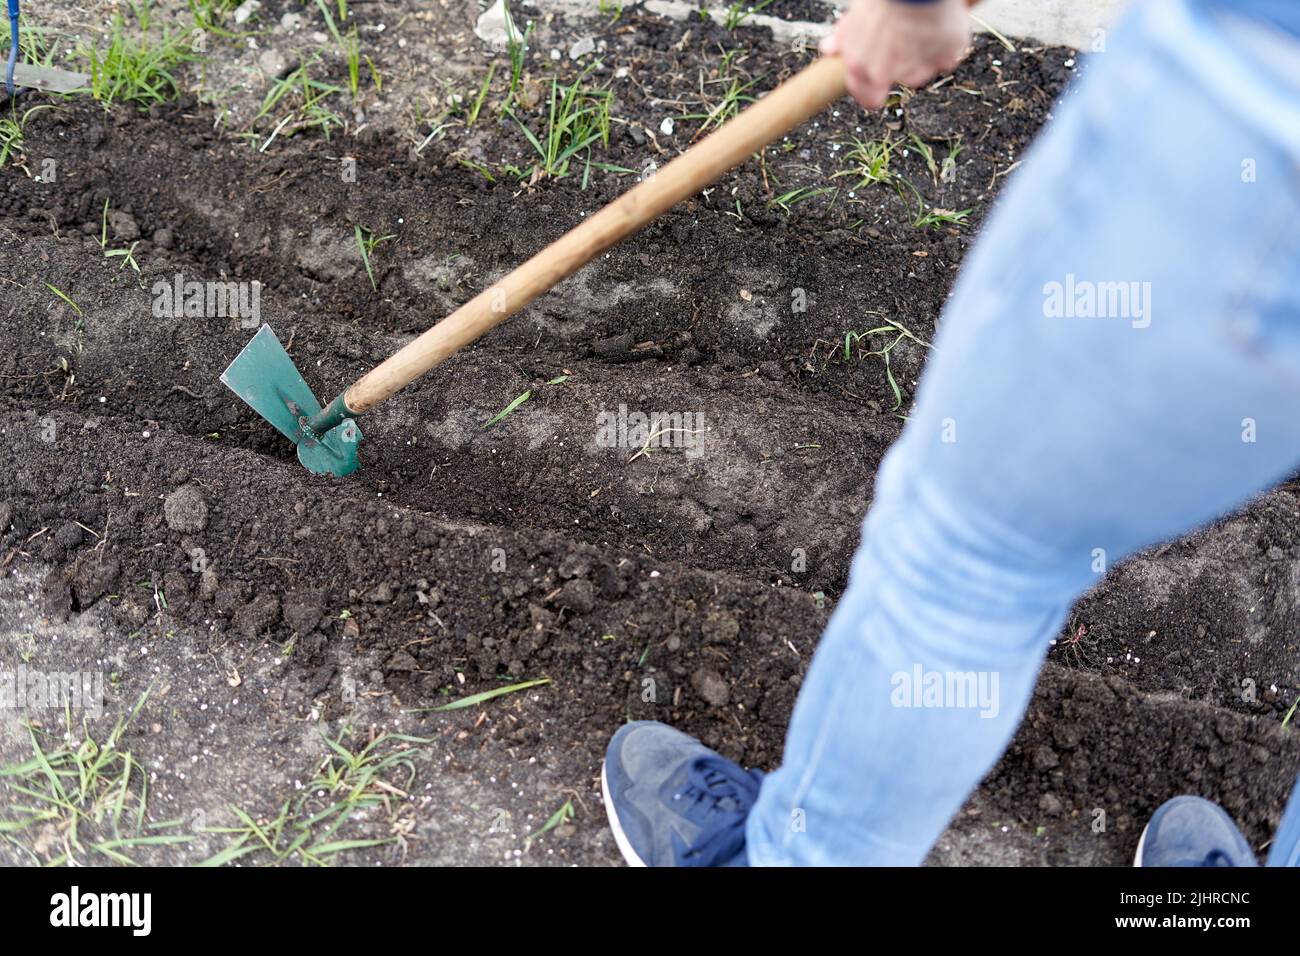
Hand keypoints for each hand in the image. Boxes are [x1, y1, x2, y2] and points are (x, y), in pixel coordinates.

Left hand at [820, 0, 971, 109]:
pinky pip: (947, 57)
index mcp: (861, 68)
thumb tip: (828, 48)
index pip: (868, 98)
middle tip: (907, 38)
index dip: (875, 93)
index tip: (880, 89)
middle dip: (906, 63)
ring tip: (922, 26)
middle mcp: (888, 75)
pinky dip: (946, 45)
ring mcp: (918, 69)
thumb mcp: (855, 16)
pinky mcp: (945, 59)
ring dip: (926, 53)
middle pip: (902, 79)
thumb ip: (844, 38)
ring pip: (925, 69)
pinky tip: (938, 25)